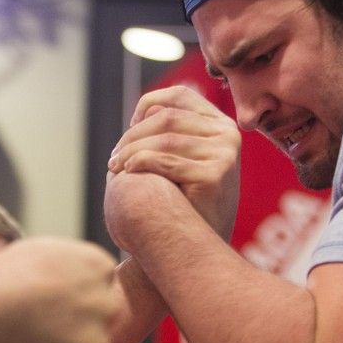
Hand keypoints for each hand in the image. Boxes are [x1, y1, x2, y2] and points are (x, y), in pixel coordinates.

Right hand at [0, 238, 121, 342]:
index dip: (75, 296)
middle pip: (105, 319)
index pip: (104, 286)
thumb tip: (101, 281)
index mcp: (98, 266)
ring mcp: (96, 341)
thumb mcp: (43, 252)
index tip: (50, 301)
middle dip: (80, 324)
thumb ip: (79, 266)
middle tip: (41, 327)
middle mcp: (105, 302)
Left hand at [107, 85, 239, 239]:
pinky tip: (128, 173)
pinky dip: (139, 163)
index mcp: (221, 124)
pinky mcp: (215, 174)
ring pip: (162, 139)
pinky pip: (164, 160)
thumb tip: (143, 108)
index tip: (129, 126)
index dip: (147, 104)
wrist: (197, 246)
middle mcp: (228, 134)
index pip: (179, 96)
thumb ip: (169, 130)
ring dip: (130, 151)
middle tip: (114, 156)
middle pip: (166, 117)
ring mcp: (224, 153)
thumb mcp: (180, 156)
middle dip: (132, 135)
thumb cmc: (184, 200)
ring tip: (116, 167)